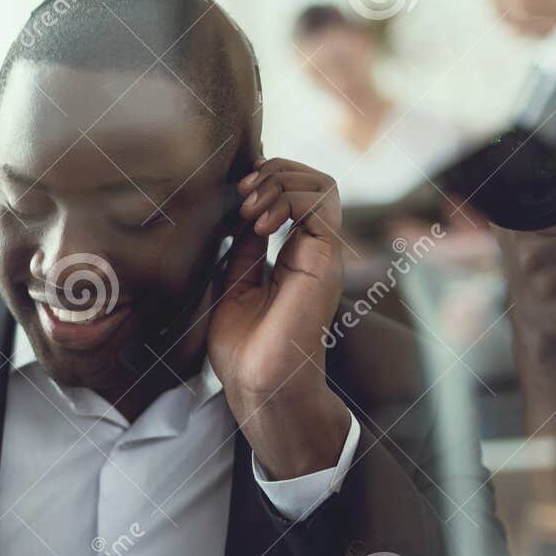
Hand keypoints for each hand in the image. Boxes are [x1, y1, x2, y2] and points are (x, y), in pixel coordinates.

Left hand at [209, 157, 349, 477]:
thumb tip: (239, 212)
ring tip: (251, 207)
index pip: (291, 196)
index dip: (263, 182)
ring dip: (280, 181)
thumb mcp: (231, 285)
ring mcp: (320, 253)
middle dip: (271, 173)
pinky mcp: (324, 257)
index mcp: (292, 257)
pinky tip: (260, 222)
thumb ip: (241, 249)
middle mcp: (311, 251)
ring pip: (320, 183)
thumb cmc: (243, 348)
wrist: (257, 382)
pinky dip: (288, 197)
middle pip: (309, 181)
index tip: (233, 195)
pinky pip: (320, 201)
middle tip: (242, 193)